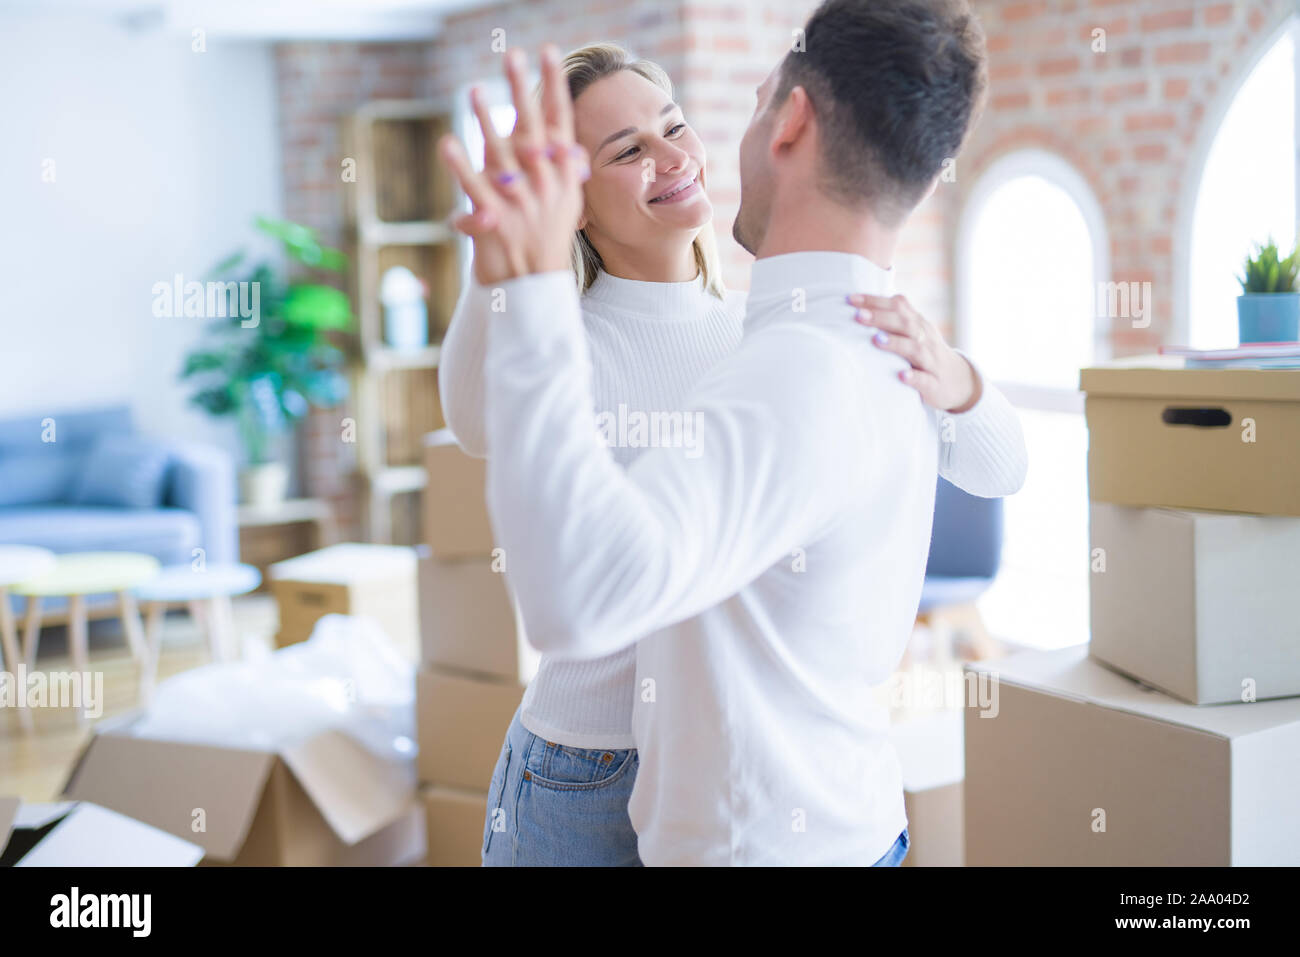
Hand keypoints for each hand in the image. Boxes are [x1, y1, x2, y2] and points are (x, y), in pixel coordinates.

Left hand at [439, 45, 589, 284]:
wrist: (534, 290)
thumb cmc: (546, 243)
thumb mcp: (564, 205)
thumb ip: (561, 173)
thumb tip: (564, 144)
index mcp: (563, 177)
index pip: (561, 123)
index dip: (554, 87)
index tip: (548, 54)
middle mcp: (545, 186)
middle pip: (534, 129)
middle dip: (524, 89)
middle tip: (513, 55)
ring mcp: (520, 203)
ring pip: (501, 154)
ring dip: (487, 120)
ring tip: (475, 89)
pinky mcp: (494, 221)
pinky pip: (474, 188)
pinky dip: (460, 165)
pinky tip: (447, 143)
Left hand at [849, 293, 981, 412]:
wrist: (958, 381)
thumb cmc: (926, 353)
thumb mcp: (915, 331)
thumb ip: (896, 315)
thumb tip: (866, 300)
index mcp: (918, 324)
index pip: (898, 306)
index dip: (875, 301)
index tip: (851, 299)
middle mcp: (925, 338)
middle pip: (905, 324)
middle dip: (881, 318)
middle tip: (858, 315)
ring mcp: (931, 361)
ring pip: (914, 349)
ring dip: (895, 343)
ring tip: (876, 340)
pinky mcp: (934, 383)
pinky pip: (925, 379)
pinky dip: (913, 377)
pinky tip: (901, 375)